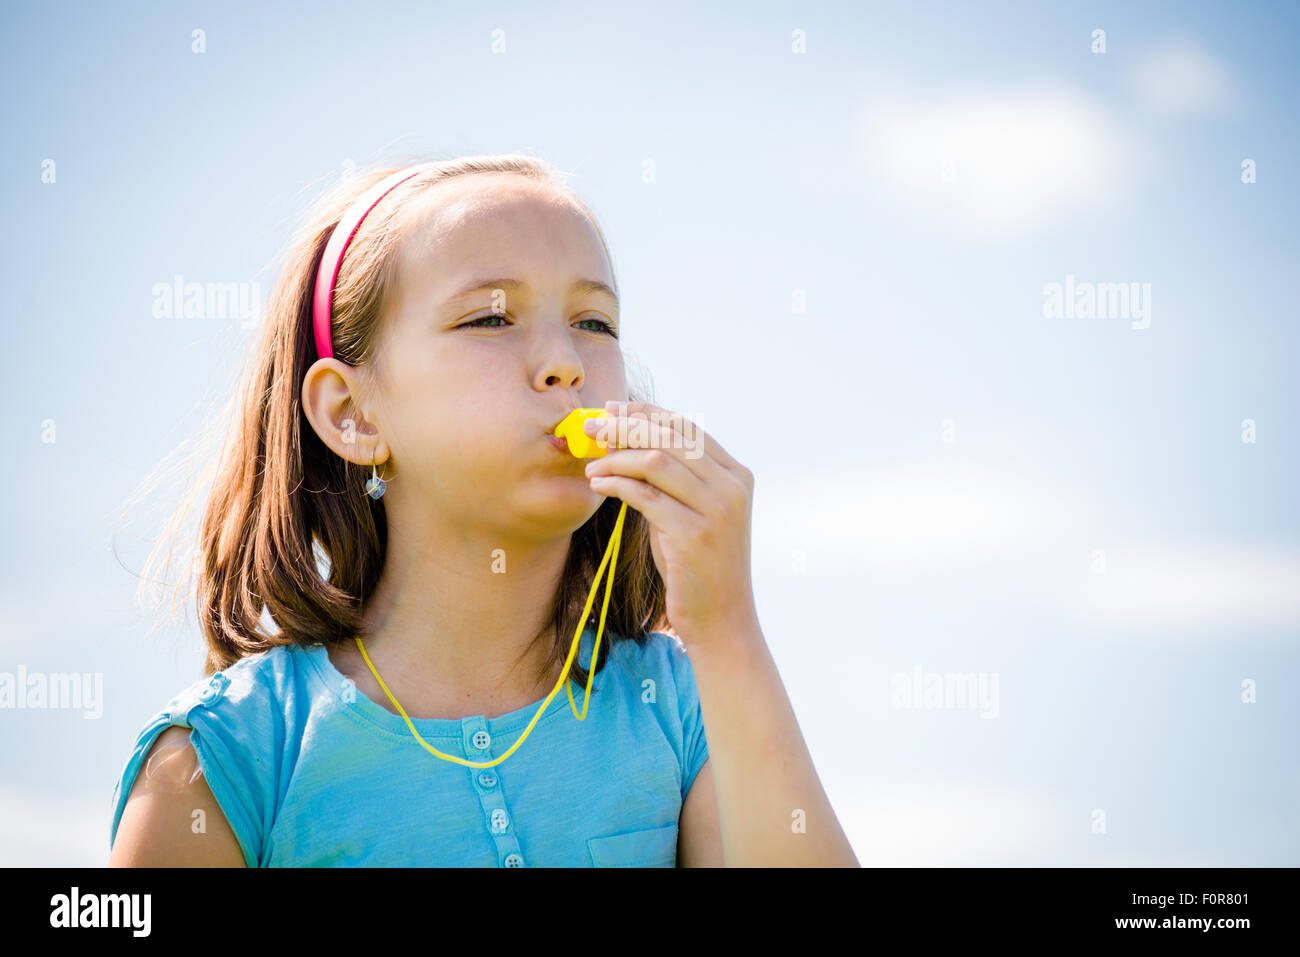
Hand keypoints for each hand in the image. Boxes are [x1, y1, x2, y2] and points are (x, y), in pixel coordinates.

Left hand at [582, 400, 757, 648]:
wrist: (721, 620)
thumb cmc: (697, 566)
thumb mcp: (690, 513)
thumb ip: (671, 479)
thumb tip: (625, 440)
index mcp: (737, 475)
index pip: (687, 427)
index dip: (646, 412)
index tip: (613, 409)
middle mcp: (732, 487)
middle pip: (670, 437)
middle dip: (624, 427)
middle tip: (590, 426)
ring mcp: (716, 510)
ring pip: (656, 461)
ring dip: (616, 457)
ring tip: (590, 463)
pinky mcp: (694, 534)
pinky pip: (645, 496)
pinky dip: (615, 483)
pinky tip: (598, 484)